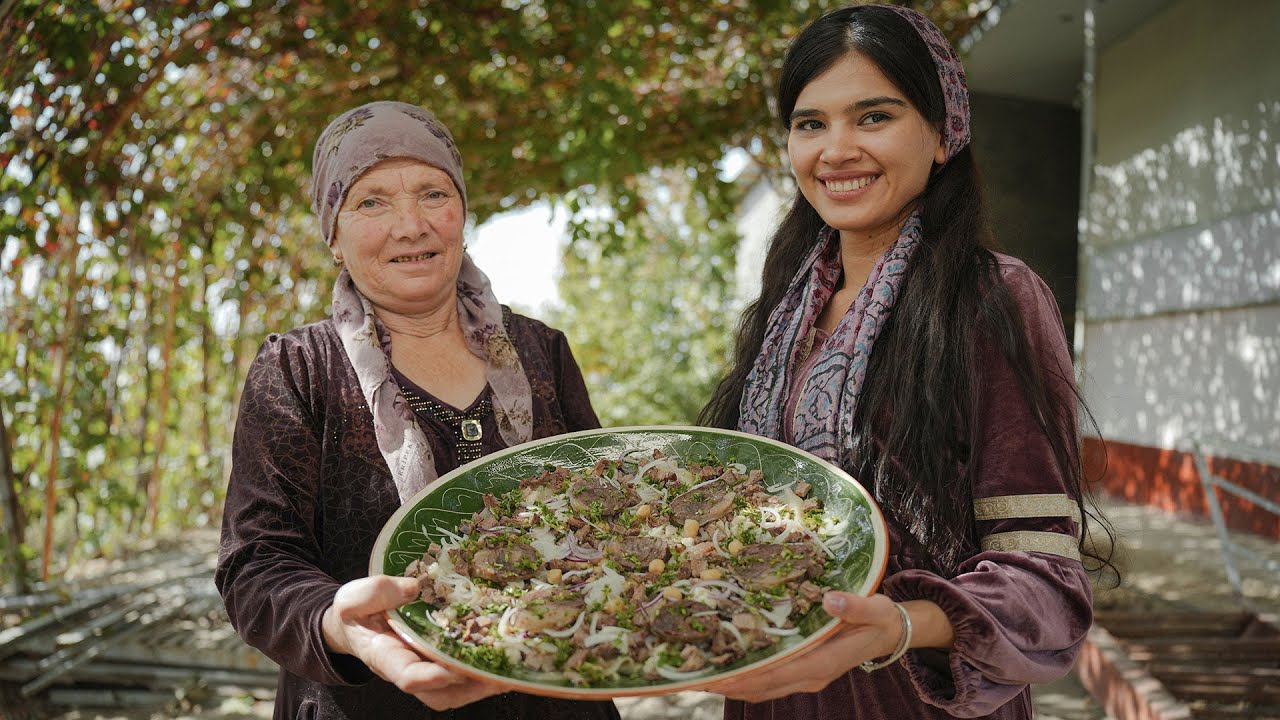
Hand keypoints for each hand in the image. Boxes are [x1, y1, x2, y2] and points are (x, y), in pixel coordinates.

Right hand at [321, 575, 506, 710]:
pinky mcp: (440, 659)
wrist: (357, 623)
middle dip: (470, 687)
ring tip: (510, 668)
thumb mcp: (353, 598)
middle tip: (498, 674)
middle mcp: (409, 669)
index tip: (451, 670)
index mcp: (385, 657)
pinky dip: (484, 669)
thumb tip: (414, 587)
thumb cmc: (356, 613)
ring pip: (456, 690)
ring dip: (483, 683)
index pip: (408, 676)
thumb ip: (377, 592)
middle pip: (440, 694)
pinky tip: (504, 654)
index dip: (430, 677)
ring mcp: (426, 667)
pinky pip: (463, 675)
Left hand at [703, 593, 949, 702]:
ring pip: (762, 687)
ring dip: (733, 683)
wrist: (890, 633)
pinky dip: (746, 677)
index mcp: (823, 662)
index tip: (719, 674)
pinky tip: (727, 664)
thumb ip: (854, 606)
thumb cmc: (880, 618)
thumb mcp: (875, 608)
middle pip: (762, 687)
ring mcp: (805, 676)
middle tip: (693, 675)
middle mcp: (810, 675)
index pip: (778, 674)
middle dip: (728, 683)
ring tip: (700, 672)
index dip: (747, 676)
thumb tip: (829, 599)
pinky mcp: (802, 671)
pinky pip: (768, 680)